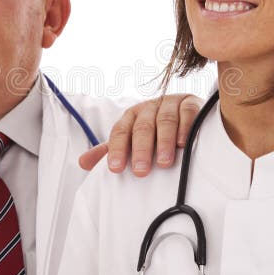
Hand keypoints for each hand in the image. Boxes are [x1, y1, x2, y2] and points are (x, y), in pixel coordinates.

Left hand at [78, 94, 203, 176]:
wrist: (185, 111)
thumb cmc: (155, 131)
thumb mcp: (131, 139)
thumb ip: (110, 150)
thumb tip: (82, 163)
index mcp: (131, 116)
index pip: (120, 132)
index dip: (117, 149)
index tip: (116, 169)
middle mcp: (148, 108)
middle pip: (142, 127)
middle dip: (140, 150)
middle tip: (141, 171)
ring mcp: (170, 103)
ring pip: (165, 120)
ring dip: (164, 142)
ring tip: (164, 162)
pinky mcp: (191, 103)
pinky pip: (188, 113)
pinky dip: (185, 127)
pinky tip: (184, 143)